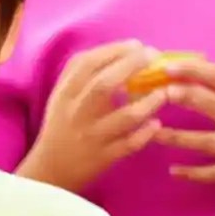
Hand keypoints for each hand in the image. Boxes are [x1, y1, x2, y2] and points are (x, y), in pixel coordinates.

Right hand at [22, 40, 167, 189]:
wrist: (50, 170)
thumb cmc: (63, 126)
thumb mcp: (63, 96)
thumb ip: (82, 74)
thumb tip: (120, 51)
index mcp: (66, 94)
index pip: (87, 64)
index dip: (114, 51)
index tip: (137, 45)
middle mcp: (77, 112)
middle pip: (105, 85)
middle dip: (133, 67)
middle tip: (155, 57)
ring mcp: (92, 136)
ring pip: (124, 117)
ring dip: (148, 103)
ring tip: (164, 92)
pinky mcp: (104, 157)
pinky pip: (129, 144)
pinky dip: (144, 134)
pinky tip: (156, 124)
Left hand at [153, 57, 214, 185]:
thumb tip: (185, 73)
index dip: (191, 68)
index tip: (167, 66)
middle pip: (209, 102)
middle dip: (183, 96)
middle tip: (159, 94)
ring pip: (203, 141)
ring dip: (176, 137)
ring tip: (154, 134)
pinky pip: (210, 173)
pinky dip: (190, 172)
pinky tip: (173, 170)